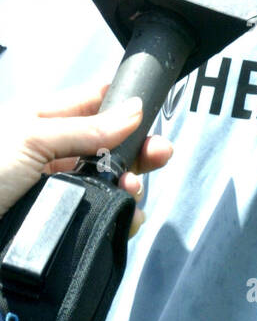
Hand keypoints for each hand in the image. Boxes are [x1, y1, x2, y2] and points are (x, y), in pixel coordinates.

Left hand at [0, 86, 172, 237]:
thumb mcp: (32, 138)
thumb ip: (86, 127)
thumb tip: (135, 110)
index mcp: (45, 120)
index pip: (96, 100)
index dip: (127, 101)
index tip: (155, 109)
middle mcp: (56, 152)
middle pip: (111, 143)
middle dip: (139, 148)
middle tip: (161, 154)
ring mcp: (61, 188)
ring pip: (110, 182)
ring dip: (129, 186)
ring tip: (131, 193)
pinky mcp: (63, 221)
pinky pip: (101, 215)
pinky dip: (119, 217)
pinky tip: (125, 219)